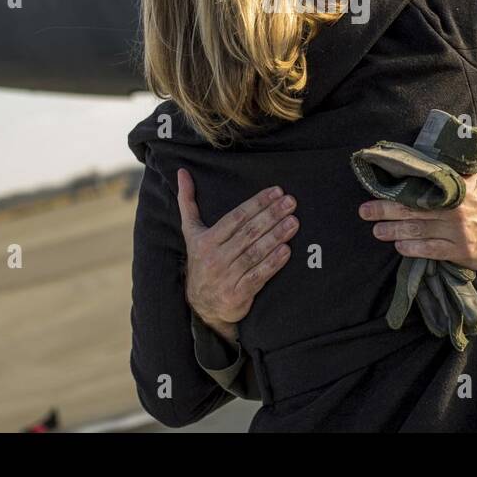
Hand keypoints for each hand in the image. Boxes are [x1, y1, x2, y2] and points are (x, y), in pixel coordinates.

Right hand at [177, 169, 298, 340]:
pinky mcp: (237, 294)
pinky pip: (258, 276)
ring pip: (255, 253)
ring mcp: (226, 277)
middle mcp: (215, 258)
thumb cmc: (201, 261)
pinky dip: (273, 263)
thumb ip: (187, 202)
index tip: (277, 192)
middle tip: (291, 202)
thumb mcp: (191, 232)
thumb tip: (182, 172)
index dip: (257, 203)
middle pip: (248, 233)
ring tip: (294, 222)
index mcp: (205, 240)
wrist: (201, 305)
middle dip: (271, 215)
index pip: (235, 218)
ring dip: (276, 236)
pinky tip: (287, 251)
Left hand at [359, 172, 476, 270]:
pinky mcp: (461, 251)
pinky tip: (399, 246)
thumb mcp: (472, 180)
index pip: (421, 186)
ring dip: (394, 230)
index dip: (398, 188)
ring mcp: (458, 231)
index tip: (377, 187)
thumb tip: (423, 156)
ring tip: (376, 230)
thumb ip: (450, 171)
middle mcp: (456, 209)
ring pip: (418, 230)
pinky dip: (413, 248)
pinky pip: (431, 250)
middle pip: (413, 209)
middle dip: (386, 210)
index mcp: (457, 188)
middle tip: (365, 211)